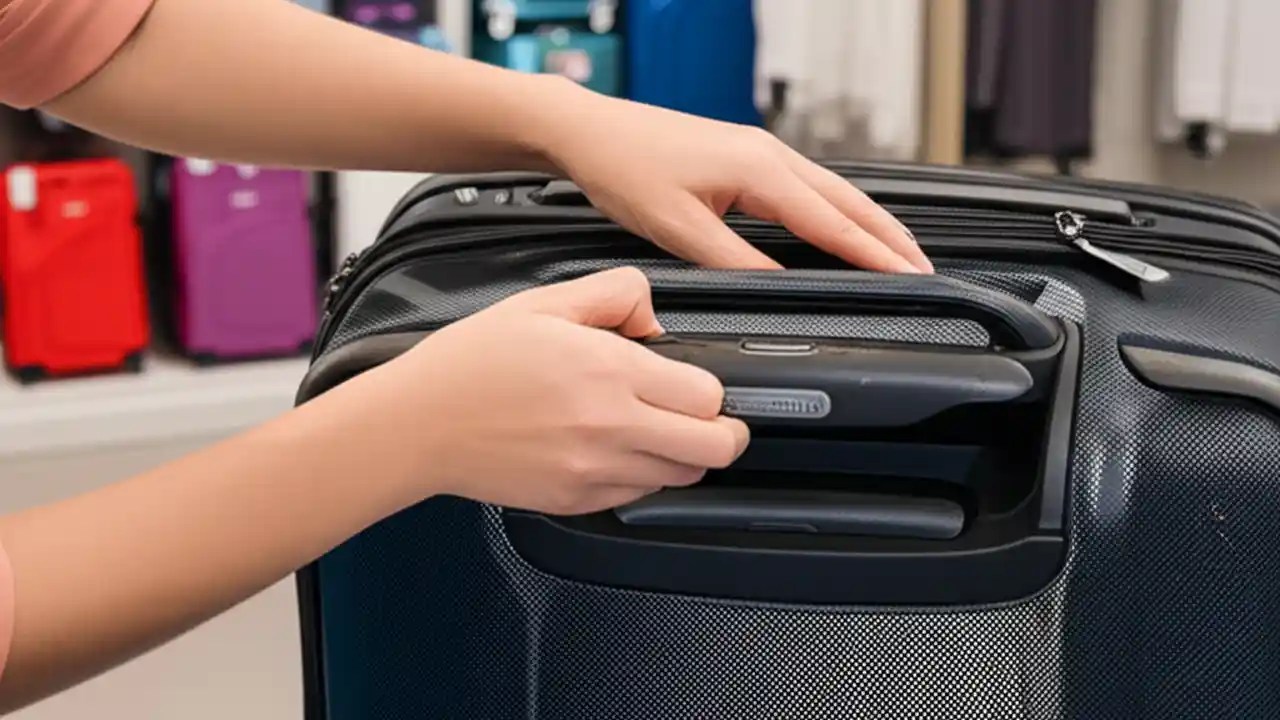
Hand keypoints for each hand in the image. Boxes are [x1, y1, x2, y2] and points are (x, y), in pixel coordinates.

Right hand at [368, 267, 749, 514]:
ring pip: (682, 478)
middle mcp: (609, 426)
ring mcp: (594, 471)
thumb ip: (615, 294)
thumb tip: (654, 319)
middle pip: (713, 448)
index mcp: (608, 371)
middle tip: (712, 420)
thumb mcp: (545, 302)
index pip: (708, 395)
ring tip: (662, 434)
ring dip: (685, 457)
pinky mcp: (576, 501)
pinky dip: (644, 477)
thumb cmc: (471, 365)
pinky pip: (639, 497)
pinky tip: (620, 451)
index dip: (712, 388)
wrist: (417, 424)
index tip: (698, 383)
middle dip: (723, 432)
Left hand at [538, 87, 932, 273]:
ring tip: (900, 252)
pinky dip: (839, 211)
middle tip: (926, 270)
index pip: (832, 222)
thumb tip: (775, 286)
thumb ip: (732, 260)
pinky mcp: (747, 157)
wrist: (591, 132)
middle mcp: (769, 155)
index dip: (874, 255)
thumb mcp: (678, 228)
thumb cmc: (625, 168)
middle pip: (849, 201)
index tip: (910, 278)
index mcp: (759, 170)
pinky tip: (842, 228)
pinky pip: (810, 187)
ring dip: (870, 223)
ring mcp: (760, 152)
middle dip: (891, 238)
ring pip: (834, 191)